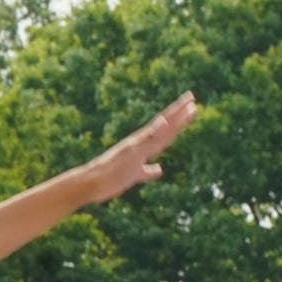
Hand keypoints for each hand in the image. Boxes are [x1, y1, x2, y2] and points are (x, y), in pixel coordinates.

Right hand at [81, 93, 197, 205]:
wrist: (89, 184)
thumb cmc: (108, 180)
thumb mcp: (133, 176)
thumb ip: (146, 171)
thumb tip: (159, 170)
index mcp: (141, 146)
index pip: (163, 130)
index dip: (177, 120)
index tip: (189, 107)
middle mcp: (140, 142)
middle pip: (165, 125)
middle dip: (179, 112)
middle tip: (193, 97)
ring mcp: (136, 146)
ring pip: (161, 130)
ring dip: (176, 118)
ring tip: (191, 105)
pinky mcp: (130, 152)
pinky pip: (145, 140)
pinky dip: (155, 129)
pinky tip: (165, 121)